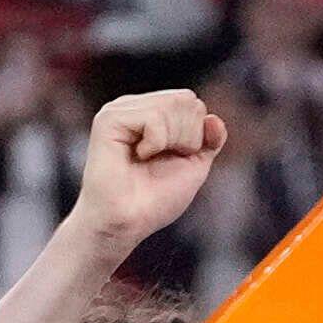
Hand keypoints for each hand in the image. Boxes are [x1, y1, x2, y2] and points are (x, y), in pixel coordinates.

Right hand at [64, 89, 224, 260]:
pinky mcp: (109, 119)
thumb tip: (213, 117)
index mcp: (152, 113)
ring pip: (172, 105)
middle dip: (186, 136)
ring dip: (171, 141)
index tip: (172, 159)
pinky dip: (156, 142)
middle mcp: (135, 107)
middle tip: (159, 160)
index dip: (195, 136)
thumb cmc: (155, 199)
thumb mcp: (194, 165)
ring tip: (146, 159)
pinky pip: (154, 117)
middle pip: (185, 100)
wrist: (126, 222)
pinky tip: (137, 156)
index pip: (192, 103)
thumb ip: (209, 139)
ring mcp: (120, 110)